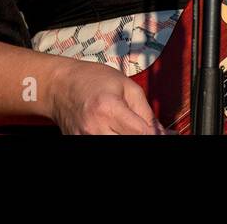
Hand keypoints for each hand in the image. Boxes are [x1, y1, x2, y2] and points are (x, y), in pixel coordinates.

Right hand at [48, 59, 169, 134]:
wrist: (60, 86)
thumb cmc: (91, 79)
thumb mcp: (126, 86)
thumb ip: (146, 112)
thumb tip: (163, 132)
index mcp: (109, 109)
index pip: (143, 134)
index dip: (157, 136)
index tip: (166, 135)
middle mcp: (96, 128)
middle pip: (131, 143)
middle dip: (143, 137)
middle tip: (144, 129)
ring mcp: (86, 139)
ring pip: (118, 147)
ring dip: (128, 138)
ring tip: (128, 128)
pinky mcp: (80, 144)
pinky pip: (104, 146)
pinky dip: (114, 138)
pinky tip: (116, 131)